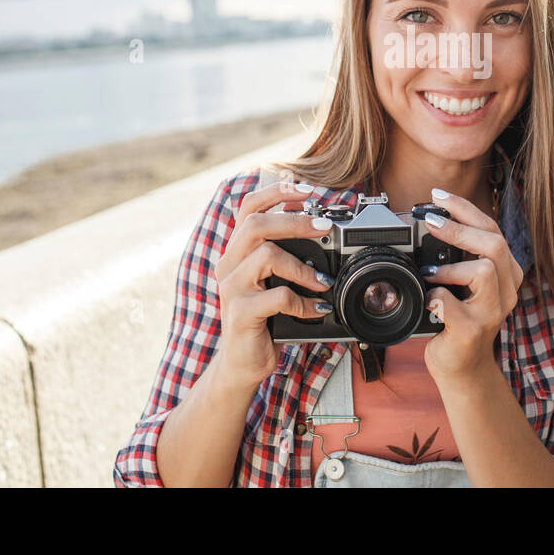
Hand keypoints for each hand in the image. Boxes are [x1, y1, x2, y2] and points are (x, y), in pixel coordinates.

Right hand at [208, 177, 336, 389]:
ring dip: (303, 267)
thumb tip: (316, 225)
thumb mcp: (272, 282)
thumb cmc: (263, 319)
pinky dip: (302, 302)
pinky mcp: (241, 314)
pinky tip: (315, 309)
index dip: (276, 192)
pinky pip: (277, 297)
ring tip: (324, 282)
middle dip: (294, 220)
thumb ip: (284, 255)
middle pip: (256, 224)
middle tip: (324, 226)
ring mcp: (232, 289)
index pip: (248, 207)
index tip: (306, 190)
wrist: (241, 364)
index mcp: (237, 252)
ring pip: (266, 255)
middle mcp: (229, 265)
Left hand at [418, 187, 524, 382]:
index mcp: (507, 272)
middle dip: (459, 228)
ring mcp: (493, 313)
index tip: (438, 195)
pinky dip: (437, 297)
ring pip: (484, 271)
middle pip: (495, 244)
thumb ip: (458, 257)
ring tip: (429, 273)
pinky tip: (429, 300)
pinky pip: (455, 306)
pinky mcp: (473, 332)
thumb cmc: (459, 320)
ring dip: (450, 267)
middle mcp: (507, 290)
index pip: (493, 229)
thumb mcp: (464, 283)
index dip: (465, 208)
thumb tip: (430, 219)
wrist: (462, 367)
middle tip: (429, 221)